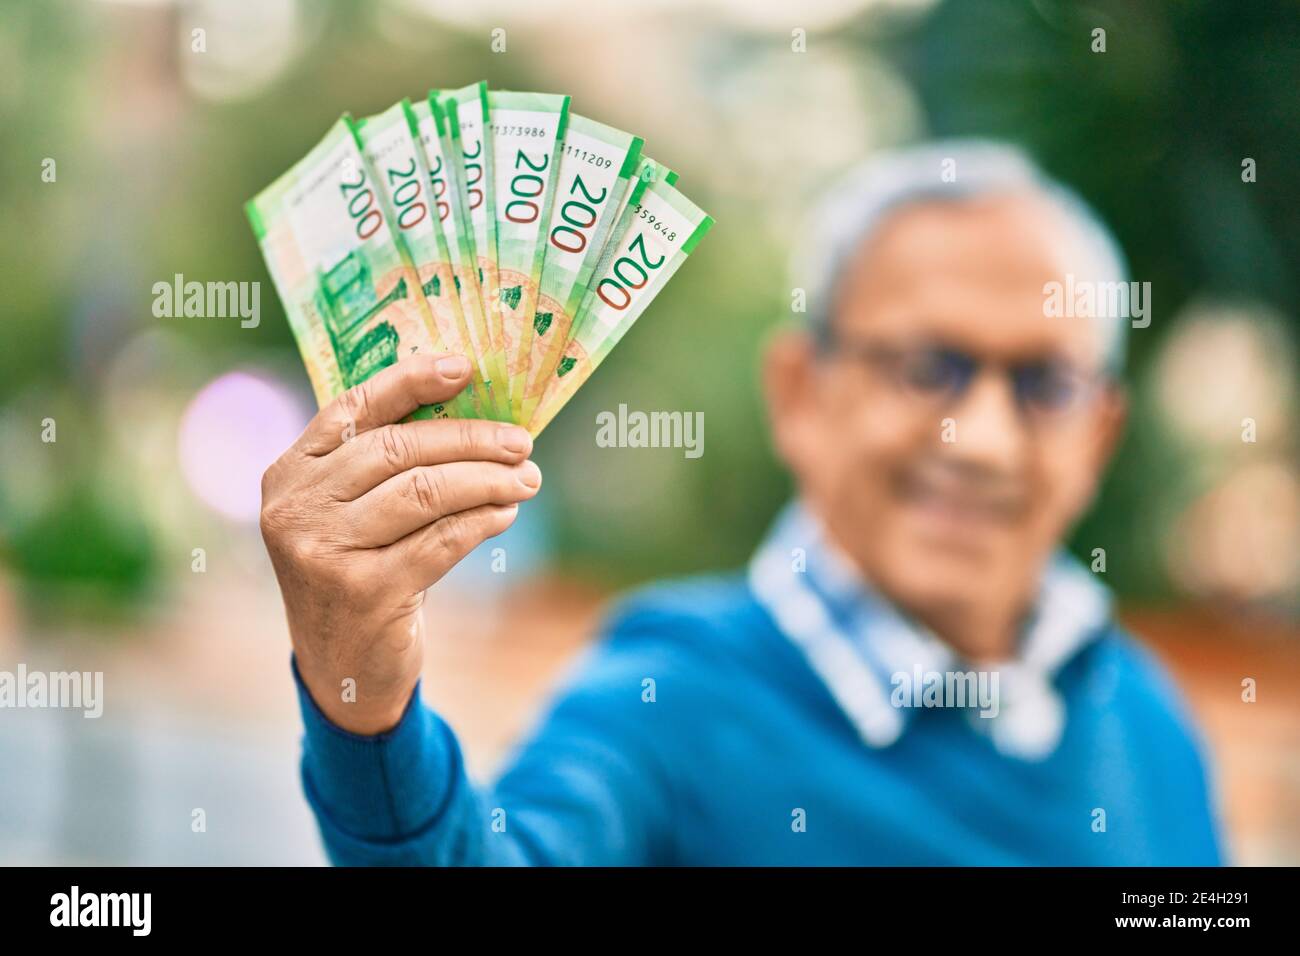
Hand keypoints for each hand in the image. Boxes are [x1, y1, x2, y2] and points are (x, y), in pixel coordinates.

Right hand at [260, 354, 539, 733]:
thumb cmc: (358, 572)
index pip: (354, 406)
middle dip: (471, 439)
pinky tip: (505, 515)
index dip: (412, 381)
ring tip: (526, 479)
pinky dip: (483, 521)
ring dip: (488, 480)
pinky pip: (442, 540)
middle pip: (399, 448)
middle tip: (521, 442)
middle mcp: (297, 507)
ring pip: (426, 492)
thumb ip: (384, 466)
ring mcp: (325, 551)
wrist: (338, 669)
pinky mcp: (364, 592)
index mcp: (289, 472)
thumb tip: (470, 409)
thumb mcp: (350, 514)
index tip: (466, 368)